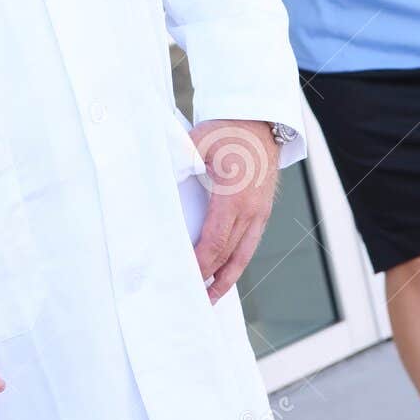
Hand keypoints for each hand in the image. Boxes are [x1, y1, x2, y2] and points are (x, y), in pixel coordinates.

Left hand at [188, 119, 278, 303]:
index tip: (186, 280)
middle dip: (209, 278)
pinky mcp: (264, 210)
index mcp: (234, 197)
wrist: (260, 120)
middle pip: (228, 255)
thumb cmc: (228, 129)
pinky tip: (225, 272)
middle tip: (191, 299)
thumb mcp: (198, 142)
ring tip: (211, 297)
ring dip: (227, 278)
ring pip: (244, 255)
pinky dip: (237, 261)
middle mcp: (252, 210)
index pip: (215, 242)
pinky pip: (250, 243)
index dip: (200, 265)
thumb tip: (155, 179)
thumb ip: (178, 162)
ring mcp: (261, 212)